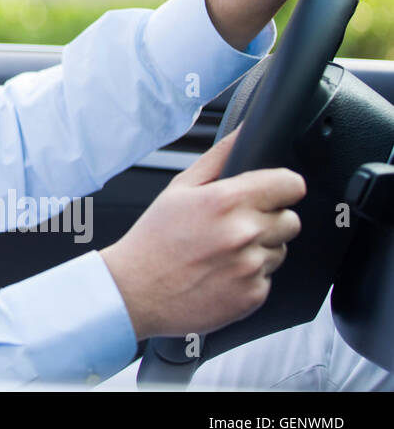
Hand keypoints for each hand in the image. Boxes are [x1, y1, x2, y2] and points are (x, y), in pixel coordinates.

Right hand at [99, 125, 304, 340]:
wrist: (136, 291)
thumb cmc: (154, 240)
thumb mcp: (179, 189)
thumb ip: (218, 158)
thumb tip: (243, 133)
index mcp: (226, 201)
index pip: (291, 184)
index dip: (282, 186)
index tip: (271, 192)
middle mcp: (244, 233)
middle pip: (291, 220)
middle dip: (269, 220)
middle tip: (234, 226)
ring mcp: (251, 267)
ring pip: (280, 250)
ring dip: (260, 250)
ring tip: (223, 252)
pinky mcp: (253, 295)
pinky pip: (268, 278)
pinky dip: (249, 276)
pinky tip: (221, 273)